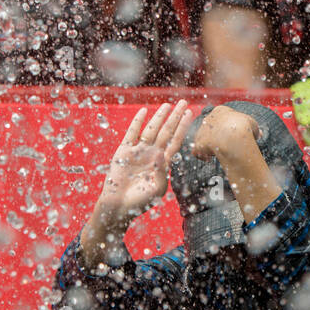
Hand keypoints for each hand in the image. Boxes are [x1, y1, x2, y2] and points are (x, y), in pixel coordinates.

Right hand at [96, 101, 194, 224]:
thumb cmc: (140, 202)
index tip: (191, 113)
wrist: (119, 207)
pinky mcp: (124, 152)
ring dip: (159, 117)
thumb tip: (160, 153)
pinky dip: (137, 122)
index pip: (176, 141)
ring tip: (168, 105)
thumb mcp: (157, 189)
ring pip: (151, 130)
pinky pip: (132, 134)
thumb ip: (161, 172)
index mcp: (163, 163)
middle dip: (175, 117)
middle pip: (166, 131)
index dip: (183, 127)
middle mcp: (153, 154)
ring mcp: (139, 152)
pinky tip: (144, 111)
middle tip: (183, 102)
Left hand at [188, 105, 260, 161]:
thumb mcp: (253, 124)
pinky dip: (203, 156)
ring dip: (210, 146)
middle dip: (217, 136)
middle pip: (211, 128)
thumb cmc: (244, 129)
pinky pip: (198, 151)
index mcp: (221, 110)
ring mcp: (201, 131)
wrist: (233, 138)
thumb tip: (257, 133)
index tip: (232, 134)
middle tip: (226, 144)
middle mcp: (208, 119)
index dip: (227, 126)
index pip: (221, 117)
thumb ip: (252, 128)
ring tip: (219, 152)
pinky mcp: (197, 143)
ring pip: (203, 139)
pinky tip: (210, 158)